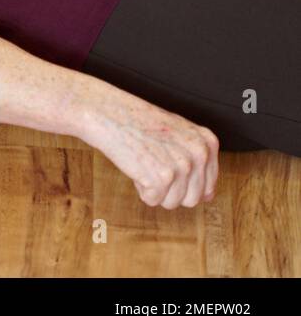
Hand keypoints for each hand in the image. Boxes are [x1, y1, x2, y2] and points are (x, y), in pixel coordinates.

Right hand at [80, 85, 219, 208]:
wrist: (108, 113)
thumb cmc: (137, 122)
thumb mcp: (177, 134)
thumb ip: (197, 161)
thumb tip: (208, 196)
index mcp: (207, 142)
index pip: (208, 185)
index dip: (183, 182)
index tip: (167, 166)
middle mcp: (199, 154)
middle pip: (192, 199)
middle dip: (169, 189)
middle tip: (153, 163)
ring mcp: (182, 166)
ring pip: (172, 203)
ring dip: (154, 189)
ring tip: (144, 162)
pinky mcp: (162, 179)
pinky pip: (152, 200)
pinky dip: (140, 188)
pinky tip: (135, 166)